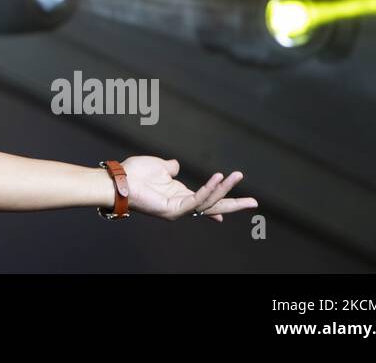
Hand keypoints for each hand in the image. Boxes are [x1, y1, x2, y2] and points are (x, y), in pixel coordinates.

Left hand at [119, 156, 258, 222]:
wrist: (120, 179)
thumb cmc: (135, 173)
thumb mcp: (159, 166)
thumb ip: (170, 168)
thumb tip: (176, 165)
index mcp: (180, 194)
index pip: (206, 200)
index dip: (222, 200)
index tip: (241, 204)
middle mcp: (182, 204)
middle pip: (214, 206)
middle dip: (234, 204)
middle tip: (254, 202)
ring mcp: (178, 209)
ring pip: (208, 202)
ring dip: (224, 189)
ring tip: (237, 176)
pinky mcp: (173, 210)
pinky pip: (196, 200)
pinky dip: (208, 190)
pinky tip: (218, 179)